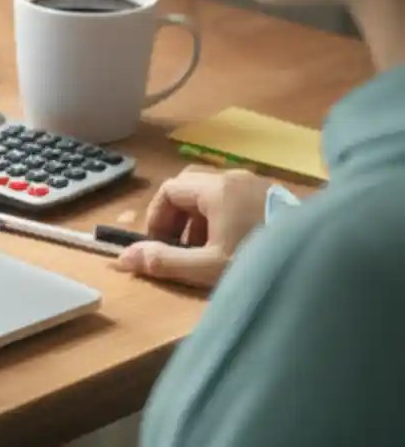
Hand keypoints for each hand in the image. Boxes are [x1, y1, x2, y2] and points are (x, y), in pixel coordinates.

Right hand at [115, 166, 270, 287]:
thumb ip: (164, 261)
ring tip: (208, 252)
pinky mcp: (277, 197)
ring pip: (215, 193)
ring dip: (201, 220)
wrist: (324, 265)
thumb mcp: (207, 268)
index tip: (159, 246)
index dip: (156, 218)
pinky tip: (236, 246)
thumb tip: (123, 258)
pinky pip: (237, 199)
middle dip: (178, 218)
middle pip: (191, 187)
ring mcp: (259, 185)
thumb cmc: (258, 261)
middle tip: (181, 248)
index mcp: (216, 189)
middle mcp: (236, 178)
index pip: (168, 190)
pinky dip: (225, 218)